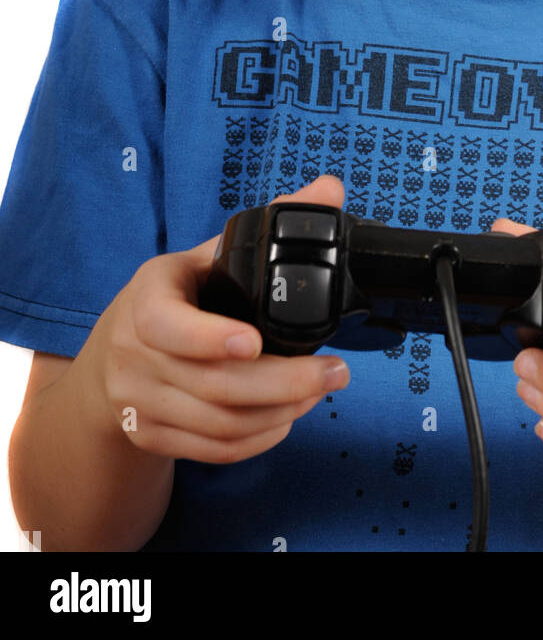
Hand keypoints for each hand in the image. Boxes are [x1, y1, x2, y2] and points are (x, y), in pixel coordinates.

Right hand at [76, 176, 350, 463]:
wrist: (111, 359)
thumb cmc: (173, 299)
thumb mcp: (203, 256)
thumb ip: (267, 224)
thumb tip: (330, 189)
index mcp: (146, 299)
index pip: (165, 325)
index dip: (209, 338)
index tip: (254, 342)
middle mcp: (134, 355)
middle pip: (213, 384)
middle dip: (284, 383)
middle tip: (334, 372)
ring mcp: (139, 402)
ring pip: (219, 424)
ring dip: (281, 412)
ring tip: (320, 390)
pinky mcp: (152, 437)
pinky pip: (214, 450)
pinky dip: (259, 439)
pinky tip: (288, 417)